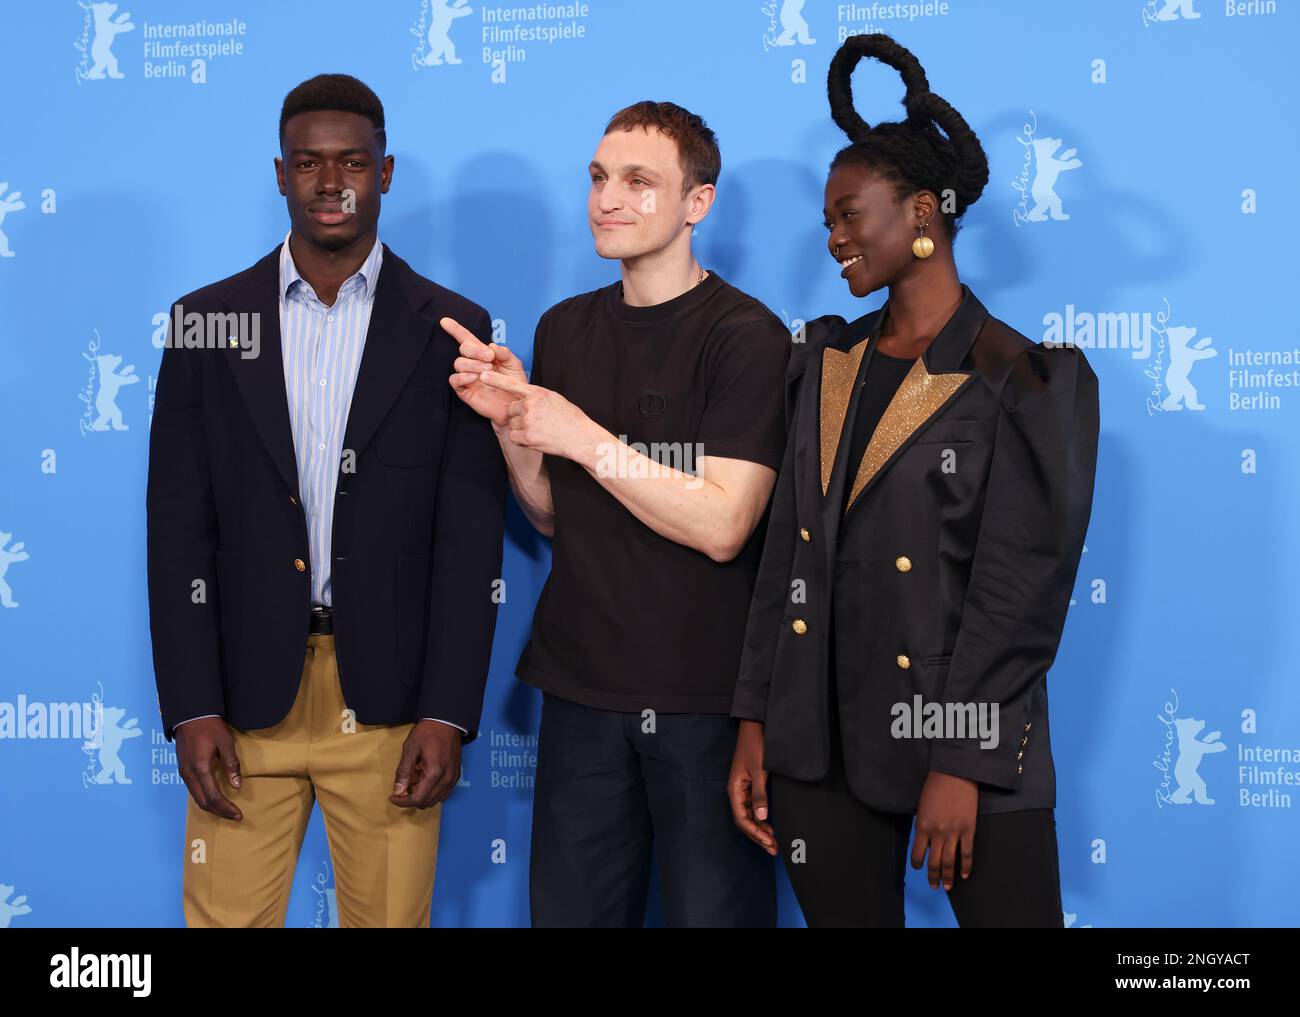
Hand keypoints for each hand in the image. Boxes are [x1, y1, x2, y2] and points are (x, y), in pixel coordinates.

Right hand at [176, 717, 242, 819]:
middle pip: (203, 802)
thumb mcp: (225, 742)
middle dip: (219, 811)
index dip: (226, 808)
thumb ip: (231, 764)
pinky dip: (204, 798)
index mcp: (200, 768)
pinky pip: (193, 790)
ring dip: (211, 806)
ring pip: (196, 798)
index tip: (238, 814)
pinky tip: (214, 798)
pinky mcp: (182, 769)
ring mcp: (183, 772)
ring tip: (226, 809)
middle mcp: (189, 774)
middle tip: (234, 815)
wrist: (189, 715)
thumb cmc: (209, 726)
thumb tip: (237, 786)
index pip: (213, 797)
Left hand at [390, 720, 461, 808]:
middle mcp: (446, 779)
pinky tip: (426, 780)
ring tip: (415, 781)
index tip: (393, 796)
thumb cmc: (427, 733)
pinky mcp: (456, 775)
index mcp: (434, 773)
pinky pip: (444, 793)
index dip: (402, 801)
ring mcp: (453, 778)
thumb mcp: (410, 749)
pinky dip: (433, 792)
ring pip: (436, 800)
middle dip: (412, 798)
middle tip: (404, 784)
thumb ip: (404, 771)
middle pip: (427, 802)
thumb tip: (398, 790)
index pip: (417, 799)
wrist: (446, 721)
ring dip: (423, 796)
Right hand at [442, 315, 527, 426]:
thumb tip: (491, 346)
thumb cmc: (514, 385)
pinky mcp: (465, 390)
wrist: (515, 407)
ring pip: (459, 363)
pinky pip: (454, 380)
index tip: (445, 321)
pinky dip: (462, 377)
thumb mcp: (514, 365)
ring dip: (472, 364)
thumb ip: (504, 353)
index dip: (456, 330)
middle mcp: (473, 364)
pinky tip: (474, 378)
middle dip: (475, 350)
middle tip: (489, 358)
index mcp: (483, 355)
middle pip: (464, 349)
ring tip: (486, 370)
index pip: (467, 339)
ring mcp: (468, 377)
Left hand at [477, 370, 598, 459]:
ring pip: (513, 424)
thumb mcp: (555, 399)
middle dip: (519, 415)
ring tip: (541, 431)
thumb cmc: (570, 419)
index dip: (496, 380)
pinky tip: (536, 439)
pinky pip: (514, 437)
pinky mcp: (527, 437)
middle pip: (512, 409)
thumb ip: (538, 397)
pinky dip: (522, 440)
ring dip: (522, 428)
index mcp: (538, 393)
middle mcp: (531, 405)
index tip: (482, 375)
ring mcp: (528, 421)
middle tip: (537, 421)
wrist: (579, 438)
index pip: (512, 385)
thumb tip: (526, 399)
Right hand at [728, 720, 776, 855]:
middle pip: (745, 821)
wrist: (755, 727)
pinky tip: (769, 826)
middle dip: (758, 837)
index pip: (742, 819)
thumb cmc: (756, 746)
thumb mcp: (759, 770)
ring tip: (773, 842)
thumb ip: (759, 794)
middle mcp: (737, 792)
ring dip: (760, 830)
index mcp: (735, 790)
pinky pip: (753, 808)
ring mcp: (743, 789)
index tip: (769, 843)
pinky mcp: (751, 785)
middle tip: (774, 849)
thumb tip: (761, 818)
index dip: (755, 834)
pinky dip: (761, 820)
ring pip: (749, 816)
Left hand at [911, 770, 978, 889]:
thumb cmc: (935, 786)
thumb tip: (924, 839)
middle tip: (934, 886)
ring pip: (950, 861)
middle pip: (934, 861)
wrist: (955, 774)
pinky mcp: (968, 830)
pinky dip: (966, 866)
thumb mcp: (922, 806)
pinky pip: (967, 853)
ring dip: (948, 877)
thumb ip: (923, 824)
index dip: (917, 863)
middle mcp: (937, 833)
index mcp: (922, 826)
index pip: (917, 853)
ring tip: (947, 887)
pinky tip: (964, 874)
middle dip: (933, 876)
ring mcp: (953, 833)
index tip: (919, 868)